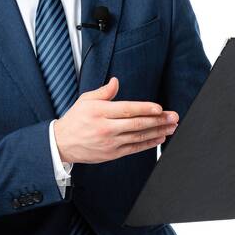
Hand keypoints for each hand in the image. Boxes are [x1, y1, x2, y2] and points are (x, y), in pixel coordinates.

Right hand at [54, 76, 176, 164]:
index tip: (159, 108)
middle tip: (173, 117)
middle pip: (137, 123)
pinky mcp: (113, 153)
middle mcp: (106, 127)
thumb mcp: (86, 100)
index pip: (127, 109)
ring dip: (158, 131)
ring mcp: (110, 142)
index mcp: (100, 111)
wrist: (62, 143)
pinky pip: (135, 148)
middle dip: (158, 120)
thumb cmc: (75, 120)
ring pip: (139, 136)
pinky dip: (149, 143)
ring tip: (171, 127)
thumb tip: (116, 81)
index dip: (145, 108)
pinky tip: (159, 138)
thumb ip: (104, 92)